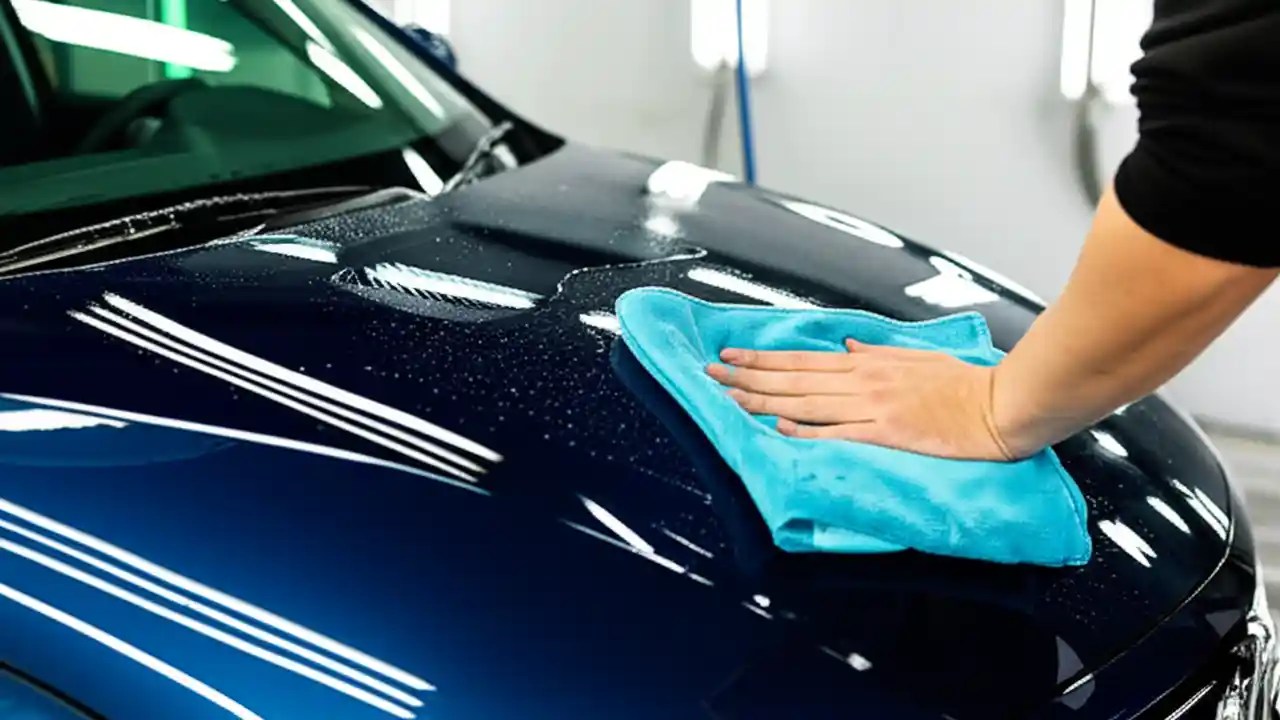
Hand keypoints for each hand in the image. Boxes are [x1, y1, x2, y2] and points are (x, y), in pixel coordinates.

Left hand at [706, 340, 1025, 459]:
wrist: (1000, 406)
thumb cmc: (962, 385)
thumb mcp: (914, 359)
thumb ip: (875, 355)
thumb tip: (844, 349)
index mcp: (867, 365)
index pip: (802, 360)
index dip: (762, 359)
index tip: (730, 355)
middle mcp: (862, 382)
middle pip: (794, 379)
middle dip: (748, 376)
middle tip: (710, 373)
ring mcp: (873, 408)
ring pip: (806, 404)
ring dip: (764, 401)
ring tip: (729, 398)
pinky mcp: (888, 434)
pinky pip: (840, 433)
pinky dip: (807, 430)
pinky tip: (779, 429)